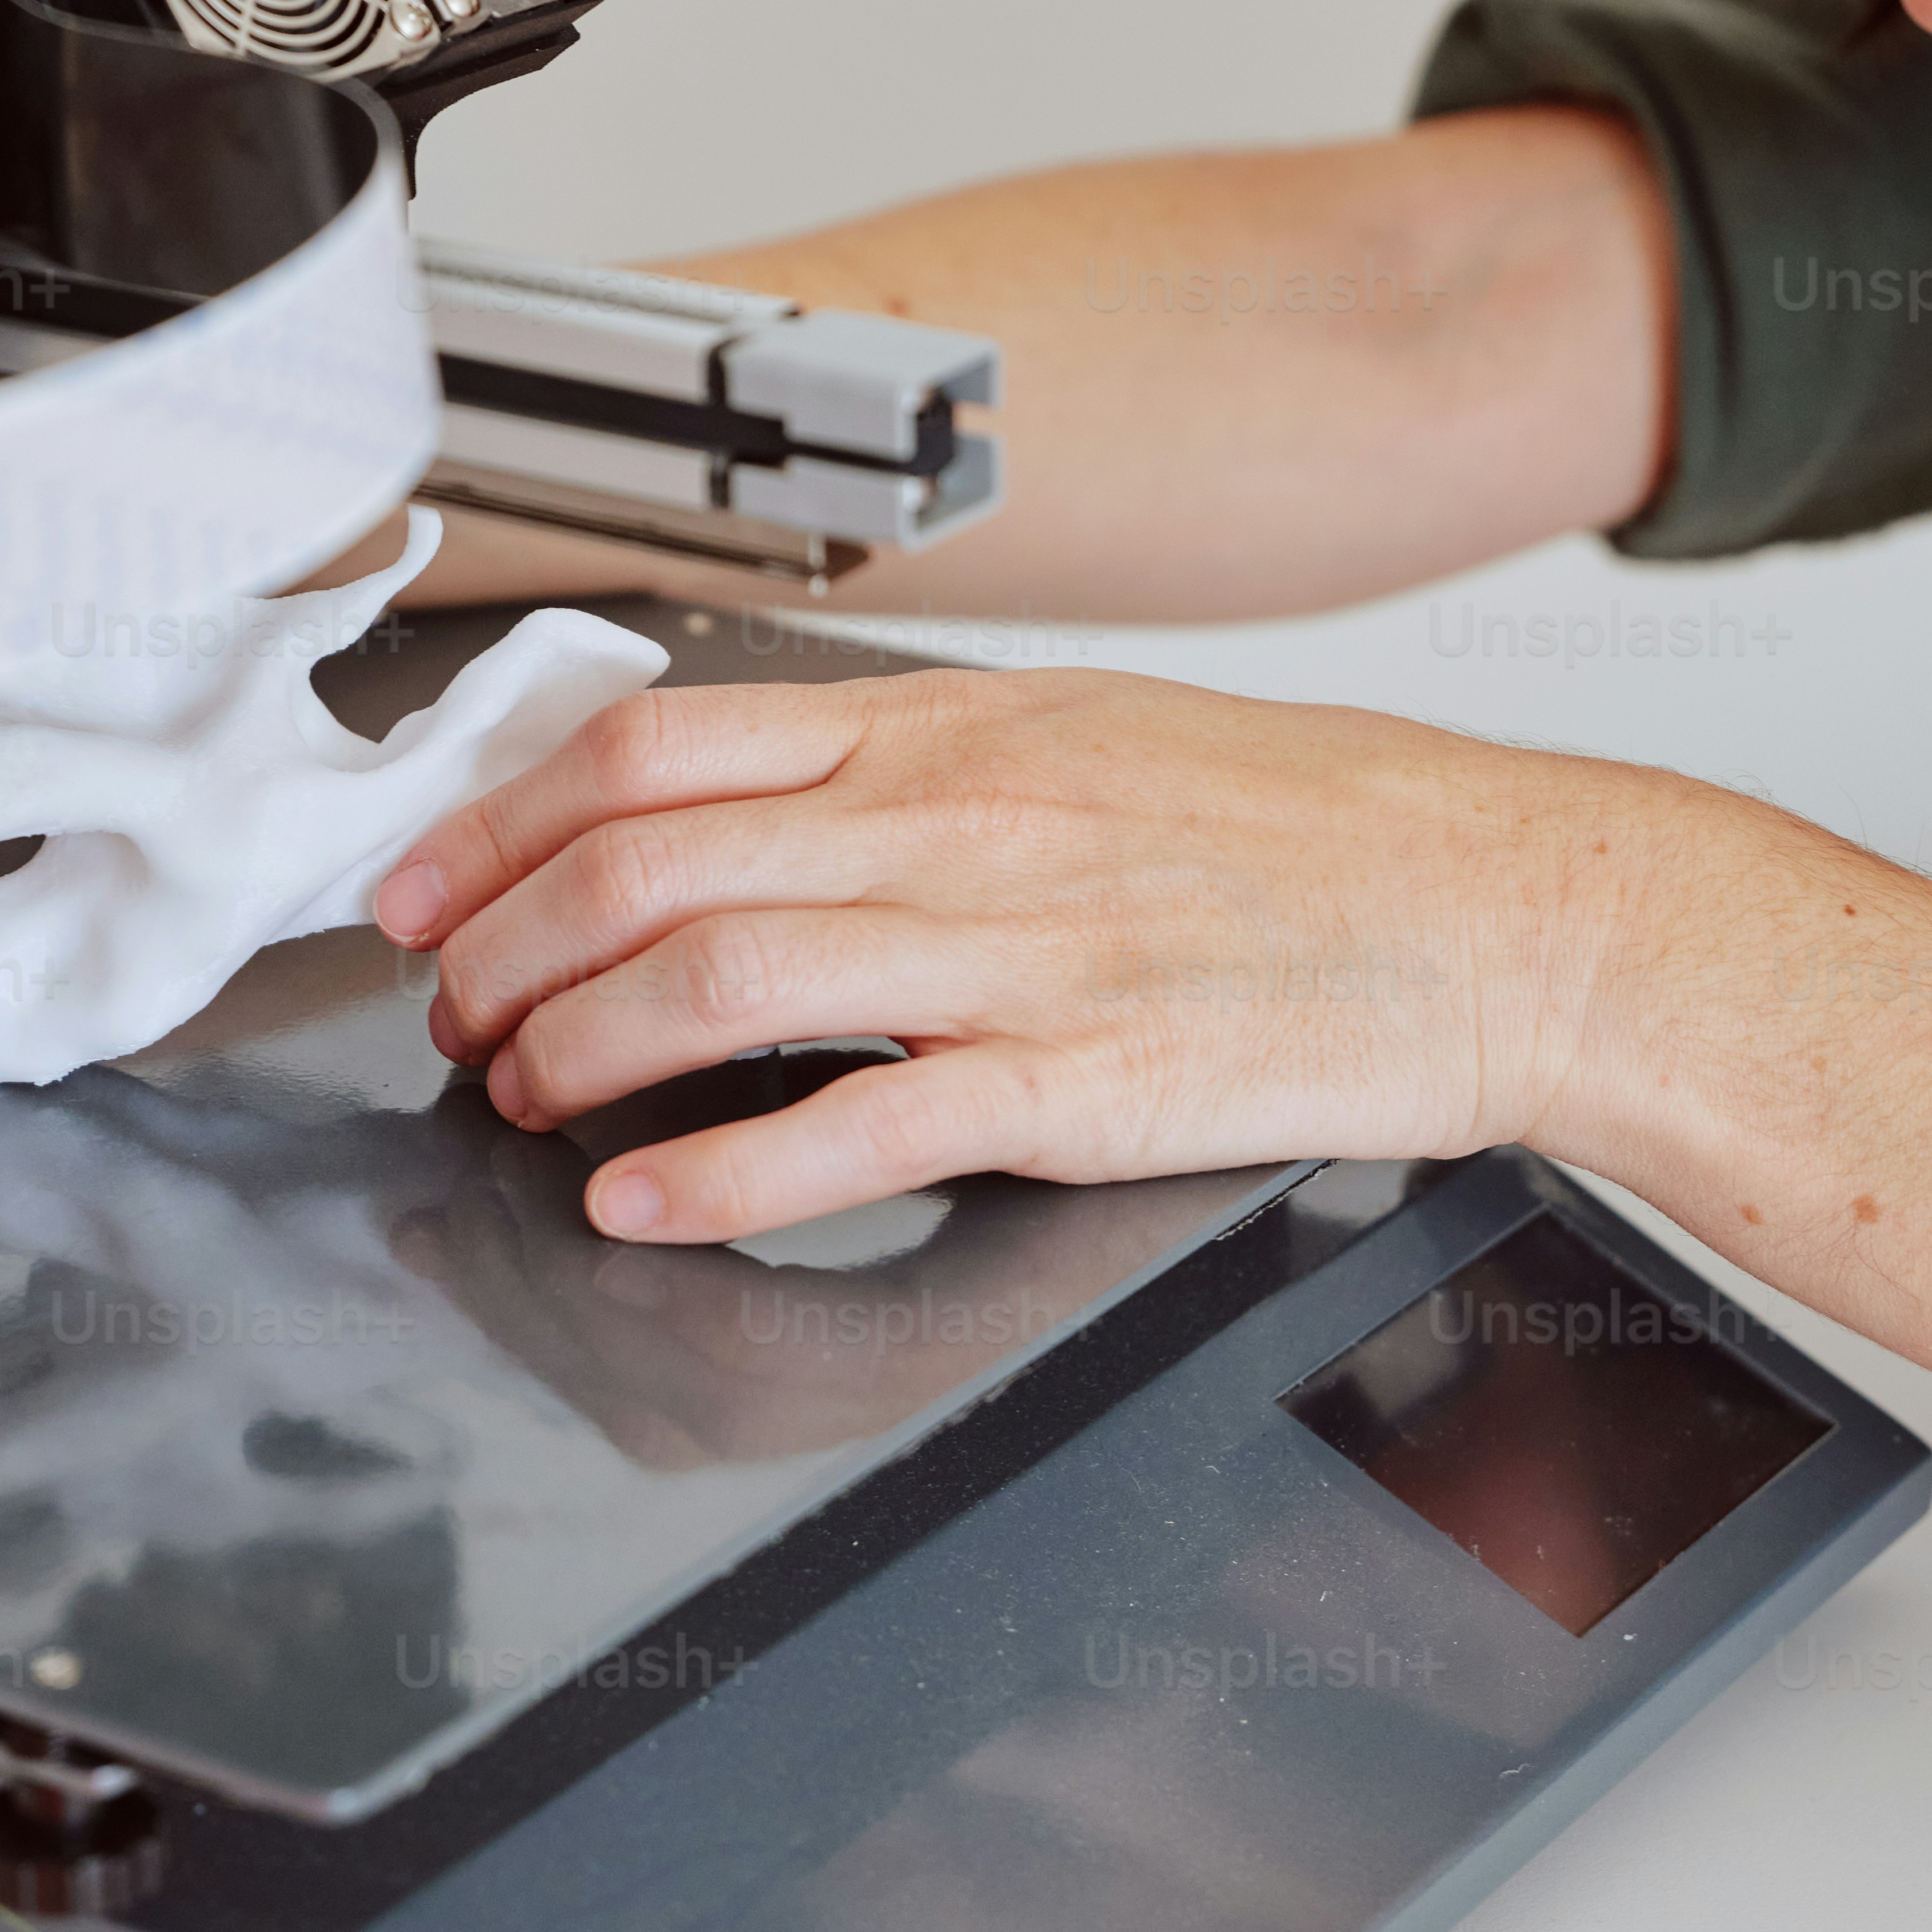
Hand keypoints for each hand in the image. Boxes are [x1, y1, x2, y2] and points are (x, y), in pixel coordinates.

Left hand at [373, 664, 1673, 1240]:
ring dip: (577, 1050)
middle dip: (508, 949)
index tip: (434, 889)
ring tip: (524, 1096)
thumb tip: (744, 799)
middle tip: (456, 1013)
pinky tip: (642, 1202)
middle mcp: (962, 820)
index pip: (656, 748)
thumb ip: (909, 760)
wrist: (1497, 905)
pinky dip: (720, 1174)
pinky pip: (858, 1126)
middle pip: (649, 864)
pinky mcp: (1081, 1079)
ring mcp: (1017, 950)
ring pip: (717, 978)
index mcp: (953, 729)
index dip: (504, 821)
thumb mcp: (1082, 735)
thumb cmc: (1308, 828)